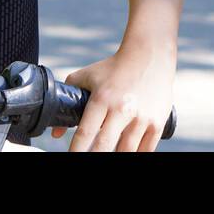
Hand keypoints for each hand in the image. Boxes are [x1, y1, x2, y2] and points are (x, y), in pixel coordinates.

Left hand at [50, 43, 175, 151]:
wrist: (149, 56)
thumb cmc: (114, 68)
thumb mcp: (87, 76)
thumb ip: (67, 98)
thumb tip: (56, 133)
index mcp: (102, 98)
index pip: (85, 133)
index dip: (75, 150)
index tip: (71, 156)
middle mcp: (122, 110)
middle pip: (103, 146)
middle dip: (93, 156)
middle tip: (86, 157)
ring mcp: (141, 118)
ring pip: (125, 152)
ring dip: (114, 156)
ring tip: (106, 152)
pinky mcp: (157, 123)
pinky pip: (145, 151)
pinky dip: (134, 156)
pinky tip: (123, 153)